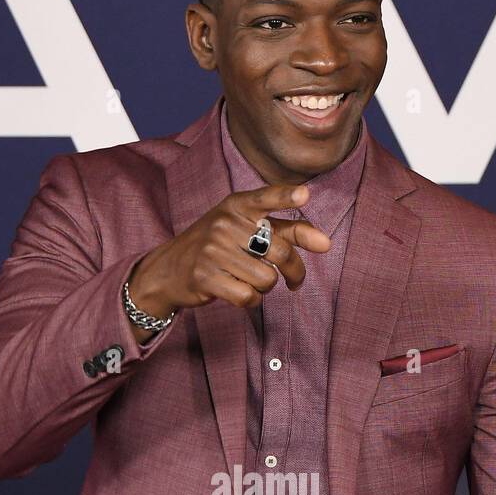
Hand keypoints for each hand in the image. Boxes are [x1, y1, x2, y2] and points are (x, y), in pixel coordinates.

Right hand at [126, 182, 331, 320]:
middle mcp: (225, 224)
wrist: (169, 268)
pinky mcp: (206, 277)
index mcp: (237, 206)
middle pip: (280, 253)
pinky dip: (251, 300)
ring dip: (266, 287)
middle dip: (294, 272)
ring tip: (251, 280)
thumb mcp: (247, 229)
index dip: (286, 196)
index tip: (305, 194)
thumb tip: (326, 243)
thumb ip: (287, 232)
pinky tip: (239, 292)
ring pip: (267, 279)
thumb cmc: (218, 246)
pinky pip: (249, 297)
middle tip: (294, 281)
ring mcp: (213, 250)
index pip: (265, 198)